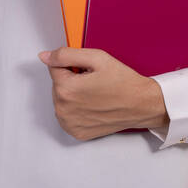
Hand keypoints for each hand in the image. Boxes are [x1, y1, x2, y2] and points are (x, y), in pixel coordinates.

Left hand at [38, 47, 167, 140]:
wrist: (142, 104)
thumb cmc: (123, 82)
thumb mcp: (96, 58)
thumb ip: (66, 55)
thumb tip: (44, 56)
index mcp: (66, 89)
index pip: (54, 66)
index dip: (72, 65)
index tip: (87, 70)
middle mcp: (63, 109)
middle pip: (57, 84)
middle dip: (71, 79)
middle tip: (94, 82)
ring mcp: (69, 123)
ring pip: (61, 99)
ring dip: (72, 94)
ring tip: (94, 94)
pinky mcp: (76, 132)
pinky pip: (67, 115)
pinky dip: (76, 109)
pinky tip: (92, 106)